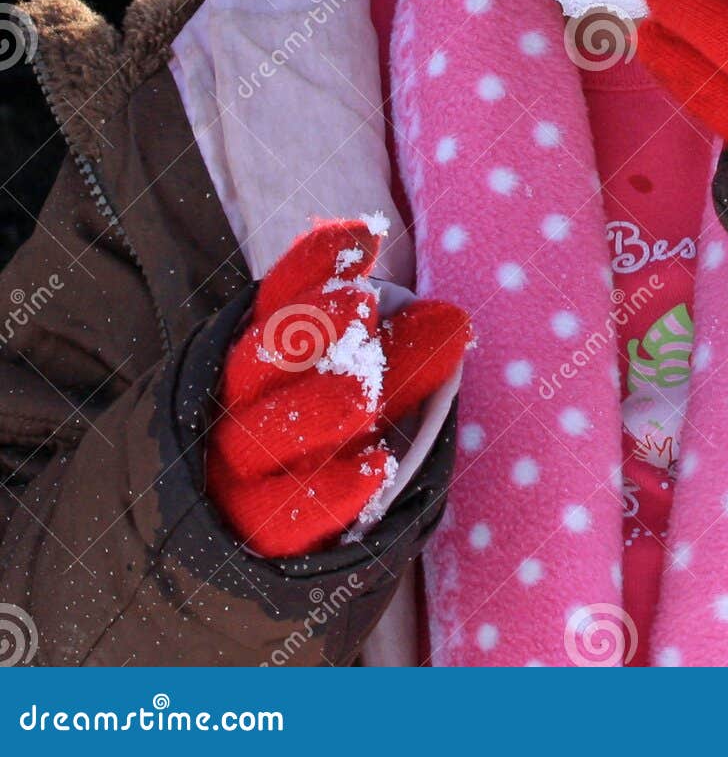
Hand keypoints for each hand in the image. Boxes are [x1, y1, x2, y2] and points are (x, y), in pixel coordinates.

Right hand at [204, 217, 469, 557]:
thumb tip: (456, 320)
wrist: (266, 520)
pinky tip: (376, 472)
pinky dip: (326, 493)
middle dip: (308, 326)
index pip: (279, 296)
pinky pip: (278, 514)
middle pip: (259, 357)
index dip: (315, 263)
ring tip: (365, 393)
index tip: (363, 235)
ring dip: (313, 407)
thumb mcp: (369, 379)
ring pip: (261, 433)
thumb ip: (405, 353)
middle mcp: (242, 399)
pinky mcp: (250, 525)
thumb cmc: (326, 425)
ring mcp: (238, 463)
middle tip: (359, 304)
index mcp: (267, 347)